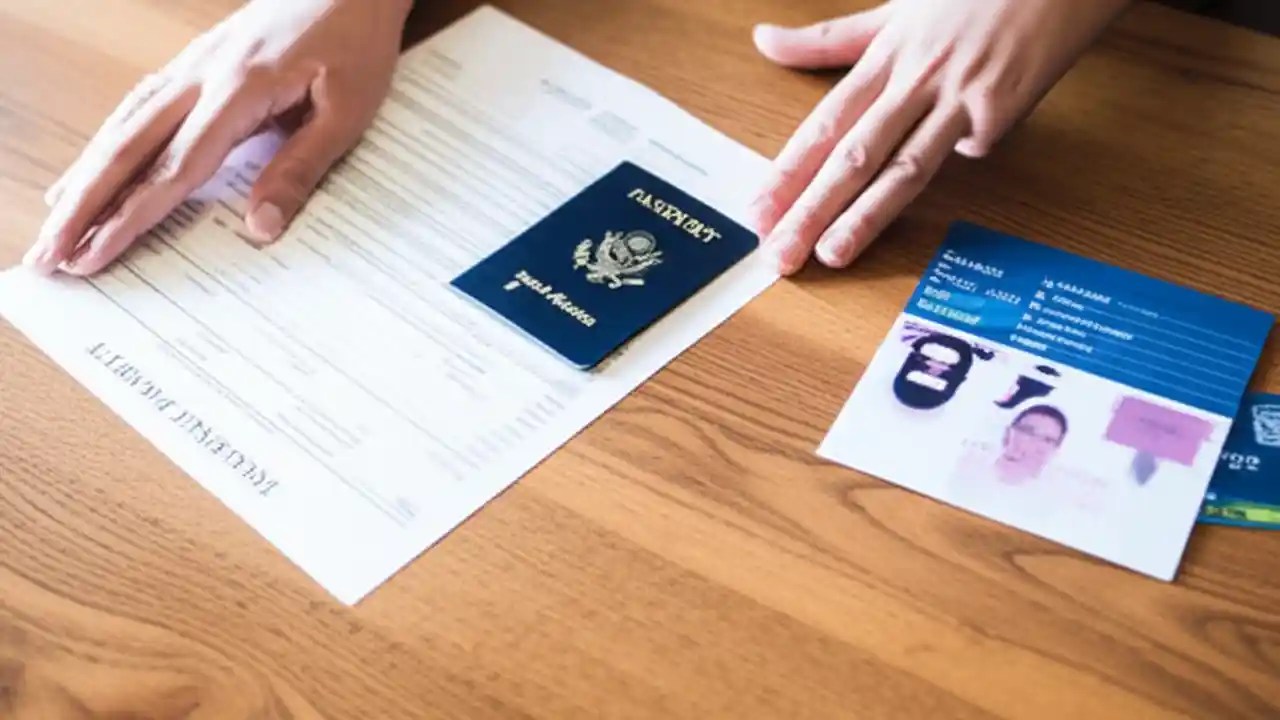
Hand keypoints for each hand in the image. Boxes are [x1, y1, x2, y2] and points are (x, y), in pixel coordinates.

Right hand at [25, 0, 412, 276]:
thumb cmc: (356, 44)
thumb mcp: (347, 112)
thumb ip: (301, 168)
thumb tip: (261, 227)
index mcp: (238, 91)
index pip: (173, 168)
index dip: (131, 216)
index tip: (94, 255)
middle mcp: (200, 76)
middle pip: (128, 149)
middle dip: (84, 206)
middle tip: (48, 255)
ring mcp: (191, 65)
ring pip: (123, 125)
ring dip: (85, 176)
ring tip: (55, 222)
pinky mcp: (194, 62)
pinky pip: (138, 106)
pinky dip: (107, 142)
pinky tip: (90, 167)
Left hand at [750, 0, 1131, 273]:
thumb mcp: (896, 8)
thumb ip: (830, 39)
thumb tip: (765, 41)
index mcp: (886, 56)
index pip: (824, 124)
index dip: (788, 171)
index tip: (757, 212)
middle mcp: (915, 78)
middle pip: (854, 154)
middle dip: (811, 209)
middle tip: (779, 255)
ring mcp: (961, 94)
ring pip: (906, 165)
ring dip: (866, 215)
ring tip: (832, 255)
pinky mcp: (1006, 105)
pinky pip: (976, 149)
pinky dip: (964, 163)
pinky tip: (961, 169)